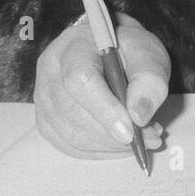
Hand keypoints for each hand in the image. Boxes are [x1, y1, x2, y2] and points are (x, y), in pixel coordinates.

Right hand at [34, 13, 169, 158]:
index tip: (131, 131)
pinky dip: (101, 151)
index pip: (79, 80)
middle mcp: (50, 70)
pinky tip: (121, 143)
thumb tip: (139, 116)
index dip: (104, 109)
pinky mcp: (46, 121)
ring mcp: (43, 97)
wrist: (111, 53)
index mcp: (74, 45)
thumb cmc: (129, 50)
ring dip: (111, 145)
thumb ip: (149, 80)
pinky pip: (71, 147)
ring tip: (142, 137)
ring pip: (72, 135)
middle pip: (73, 112)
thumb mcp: (149, 55)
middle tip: (150, 136)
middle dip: (114, 134)